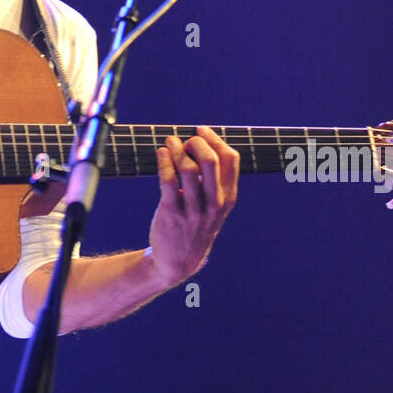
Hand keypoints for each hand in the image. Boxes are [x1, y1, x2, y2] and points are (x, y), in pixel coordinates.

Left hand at [147, 126, 239, 288]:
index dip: (215, 139)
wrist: (177, 262)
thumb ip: (215, 180)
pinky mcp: (171, 213)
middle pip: (211, 160)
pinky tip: (161, 153)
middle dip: (197, 142)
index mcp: (228, 198)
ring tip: (169, 143)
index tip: (200, 131)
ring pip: (188, 169)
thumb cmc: (195, 225)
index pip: (231, 159)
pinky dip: (164, 161)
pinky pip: (168, 181)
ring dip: (177, 149)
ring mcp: (193, 210)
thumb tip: (202, 142)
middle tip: (185, 141)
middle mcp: (214, 204)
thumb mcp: (215, 207)